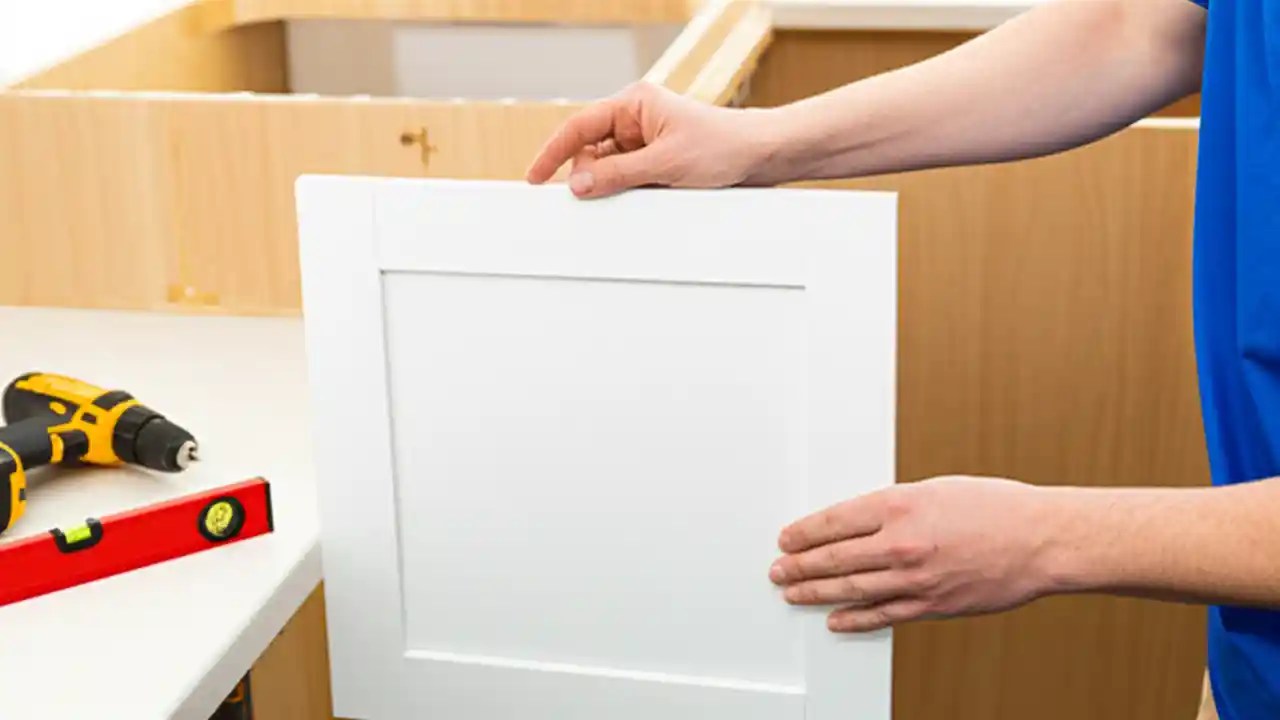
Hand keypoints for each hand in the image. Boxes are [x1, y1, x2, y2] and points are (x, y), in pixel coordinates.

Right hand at [525, 82, 783, 198]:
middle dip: (590, 177)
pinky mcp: (657, 163)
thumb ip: (619, 174)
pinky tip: (643, 201)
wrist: (762, 157)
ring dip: (613, 187)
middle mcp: (636, 120)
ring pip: (609, 170)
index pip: (580, 127)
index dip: (553, 152)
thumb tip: (580, 185)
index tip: (535, 176)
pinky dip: (628, 193)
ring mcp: (646, 142)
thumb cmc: (723, 146)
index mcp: (634, 104)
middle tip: (593, 201)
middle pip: (591, 152)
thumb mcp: (666, 164)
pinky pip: (629, 180)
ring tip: (639, 197)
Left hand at [770, 476, 1061, 631]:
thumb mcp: (936, 489)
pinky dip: (854, 619)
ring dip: (816, 592)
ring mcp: (915, 577)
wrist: (1042, 540)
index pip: (835, 520)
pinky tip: (835, 619)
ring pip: (851, 589)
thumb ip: (896, 505)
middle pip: (835, 557)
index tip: (786, 538)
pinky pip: (883, 614)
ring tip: (792, 592)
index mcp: (900, 504)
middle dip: (800, 565)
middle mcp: (901, 542)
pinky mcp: (932, 605)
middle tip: (778, 569)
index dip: (804, 532)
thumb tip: (861, 521)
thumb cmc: (996, 507)